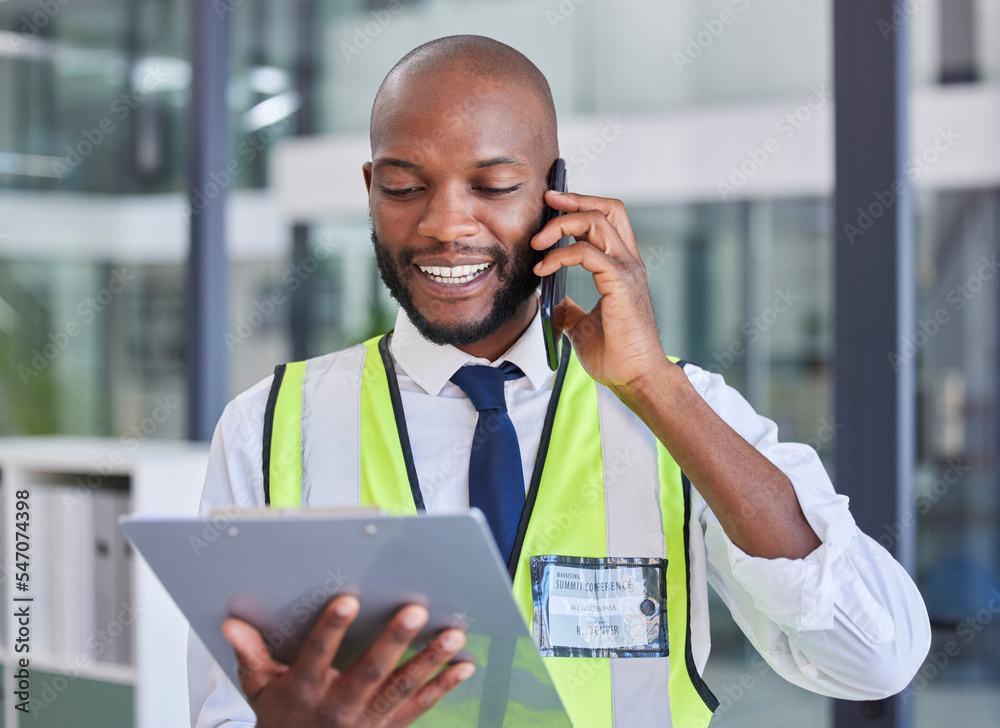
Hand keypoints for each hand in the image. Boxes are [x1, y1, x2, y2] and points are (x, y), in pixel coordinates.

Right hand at [223, 595, 473, 727]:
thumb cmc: (280, 722)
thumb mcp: (258, 690)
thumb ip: (250, 655)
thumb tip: (232, 623)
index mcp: (304, 691)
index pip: (317, 656)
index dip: (331, 629)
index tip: (347, 600)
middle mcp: (338, 708)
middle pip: (370, 672)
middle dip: (394, 641)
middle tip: (415, 610)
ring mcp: (367, 721)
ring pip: (402, 688)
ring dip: (429, 661)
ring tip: (452, 635)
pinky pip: (419, 708)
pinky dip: (443, 687)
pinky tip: (463, 666)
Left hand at [531, 190, 668, 390]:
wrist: (635, 379)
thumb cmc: (616, 356)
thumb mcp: (581, 326)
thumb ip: (569, 308)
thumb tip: (551, 299)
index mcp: (622, 268)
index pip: (608, 219)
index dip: (581, 205)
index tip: (553, 204)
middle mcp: (628, 263)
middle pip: (607, 209)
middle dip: (574, 200)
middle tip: (547, 201)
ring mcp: (627, 271)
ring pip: (597, 222)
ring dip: (562, 226)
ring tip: (537, 242)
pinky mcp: (620, 284)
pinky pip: (588, 253)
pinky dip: (561, 255)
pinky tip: (544, 268)